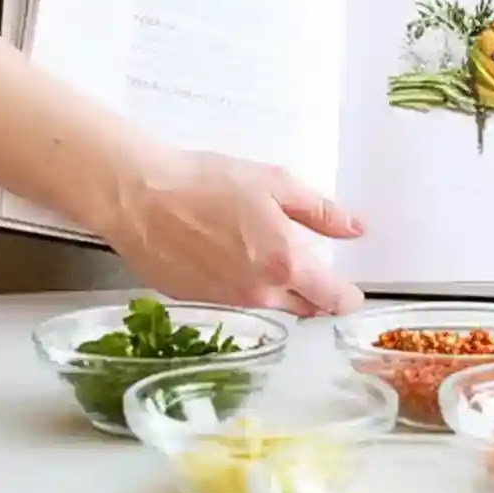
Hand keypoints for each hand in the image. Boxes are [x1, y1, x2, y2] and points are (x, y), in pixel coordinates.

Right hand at [98, 148, 364, 316]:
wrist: (138, 198)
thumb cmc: (205, 184)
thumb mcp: (275, 184)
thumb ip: (320, 211)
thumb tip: (355, 228)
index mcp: (285, 265)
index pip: (334, 300)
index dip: (348, 296)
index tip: (350, 288)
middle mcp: (260, 294)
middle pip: (306, 308)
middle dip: (316, 293)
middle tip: (312, 266)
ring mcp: (229, 302)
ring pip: (271, 306)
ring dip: (278, 289)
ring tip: (264, 252)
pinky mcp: (199, 302)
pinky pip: (236, 301)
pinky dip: (242, 286)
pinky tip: (229, 256)